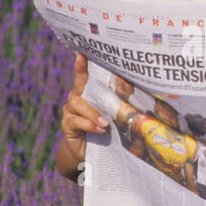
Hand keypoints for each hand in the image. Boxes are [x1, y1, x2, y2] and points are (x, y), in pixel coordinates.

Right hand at [57, 54, 107, 178]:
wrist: (89, 151)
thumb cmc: (105, 129)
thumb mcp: (112, 115)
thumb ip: (117, 106)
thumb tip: (138, 99)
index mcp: (87, 93)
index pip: (84, 76)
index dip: (81, 65)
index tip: (82, 54)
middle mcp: (76, 98)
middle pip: (79, 87)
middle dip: (84, 81)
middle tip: (96, 82)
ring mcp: (70, 112)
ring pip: (77, 104)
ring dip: (92, 113)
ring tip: (105, 122)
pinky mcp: (67, 125)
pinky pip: (75, 121)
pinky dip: (89, 124)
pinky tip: (100, 129)